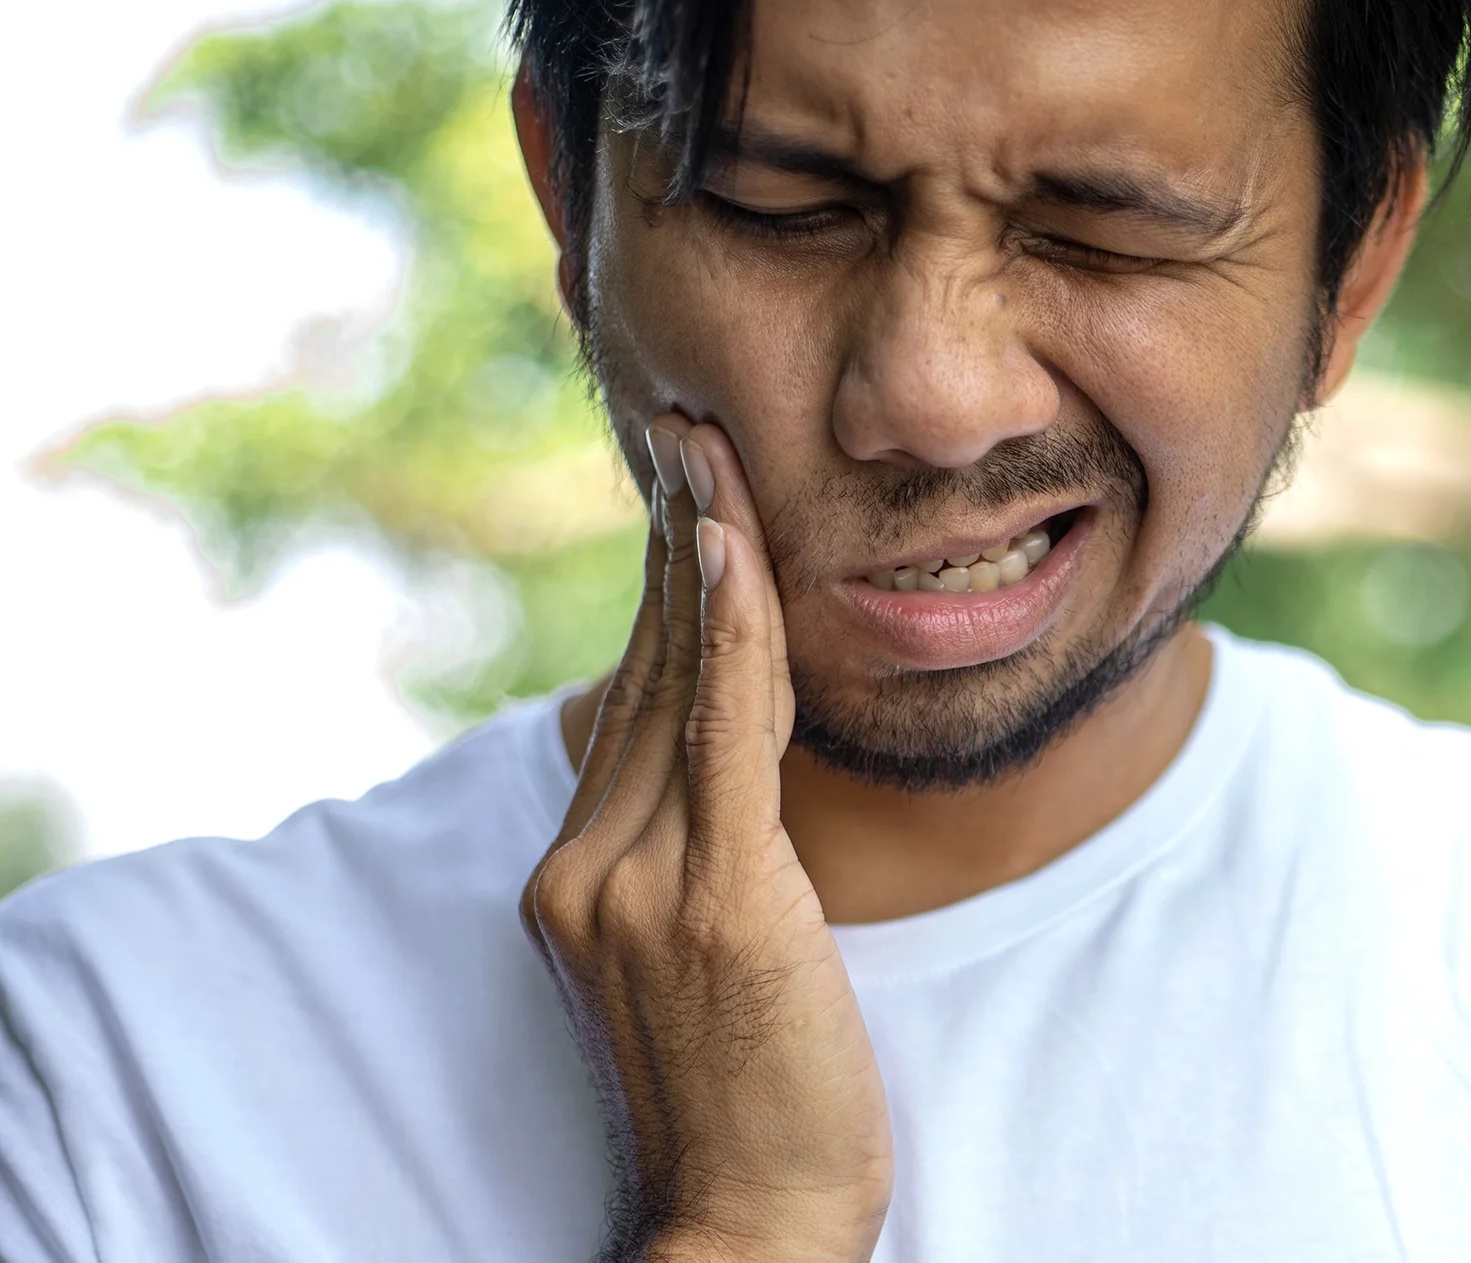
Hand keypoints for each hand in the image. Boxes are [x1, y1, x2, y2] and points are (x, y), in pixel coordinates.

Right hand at [522, 414, 892, 1262]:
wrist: (748, 1225)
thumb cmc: (753, 1098)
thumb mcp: (705, 959)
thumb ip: (699, 852)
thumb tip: (741, 757)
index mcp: (577, 876)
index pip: (630, 700)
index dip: (659, 589)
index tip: (686, 493)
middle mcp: (585, 865)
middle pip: (643, 669)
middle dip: (674, 540)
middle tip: (694, 428)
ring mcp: (636, 882)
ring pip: (677, 680)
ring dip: (699, 551)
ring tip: (712, 449)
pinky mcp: (712, 901)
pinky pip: (723, 732)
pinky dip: (728, 628)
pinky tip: (734, 545)